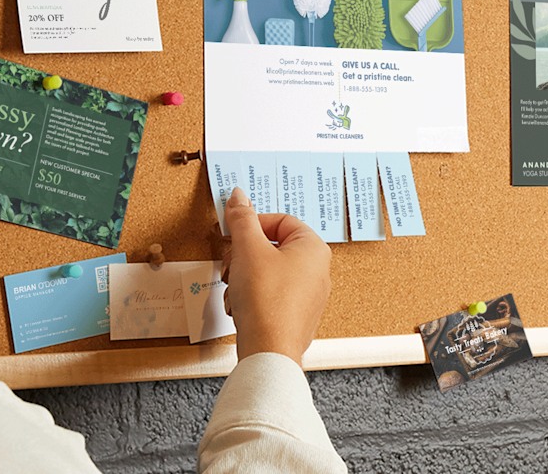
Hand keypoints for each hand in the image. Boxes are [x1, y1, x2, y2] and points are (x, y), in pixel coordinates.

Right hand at [220, 188, 331, 364]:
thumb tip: (239, 196)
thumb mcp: (248, 249)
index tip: (233, 235)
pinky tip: (239, 307)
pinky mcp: (296, 315)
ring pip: (267, 272)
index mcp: (313, 248)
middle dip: (244, 256)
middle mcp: (317, 270)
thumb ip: (242, 219)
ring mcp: (309, 294)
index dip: (252, 225)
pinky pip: (270, 295)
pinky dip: (251, 297)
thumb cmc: (266, 300)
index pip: (280, 221)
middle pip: (273, 247)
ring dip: (243, 277)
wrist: (268, 351)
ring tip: (234, 290)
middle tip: (231, 265)